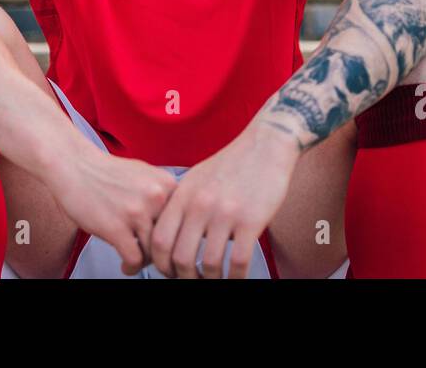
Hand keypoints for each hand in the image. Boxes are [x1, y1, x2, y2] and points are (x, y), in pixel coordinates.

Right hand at [45, 140, 178, 275]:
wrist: (74, 165)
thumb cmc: (107, 173)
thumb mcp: (146, 175)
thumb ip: (163, 196)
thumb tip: (178, 223)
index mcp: (167, 184)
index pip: (185, 222)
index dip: (178, 239)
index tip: (172, 249)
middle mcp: (156, 197)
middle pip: (172, 239)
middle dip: (164, 255)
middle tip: (158, 262)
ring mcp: (136, 212)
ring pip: (154, 253)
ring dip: (146, 262)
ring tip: (137, 260)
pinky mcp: (116, 228)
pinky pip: (134, 259)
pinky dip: (131, 267)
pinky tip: (125, 263)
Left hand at [150, 122, 299, 278]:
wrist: (265, 145)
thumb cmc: (232, 164)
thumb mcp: (196, 178)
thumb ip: (182, 205)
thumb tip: (171, 236)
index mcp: (183, 195)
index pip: (160, 240)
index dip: (161, 264)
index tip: (169, 272)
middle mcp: (200, 205)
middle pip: (179, 257)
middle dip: (184, 277)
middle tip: (192, 280)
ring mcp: (224, 213)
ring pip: (208, 264)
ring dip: (210, 280)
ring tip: (215, 280)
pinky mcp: (250, 220)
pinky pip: (237, 262)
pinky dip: (235, 277)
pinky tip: (236, 277)